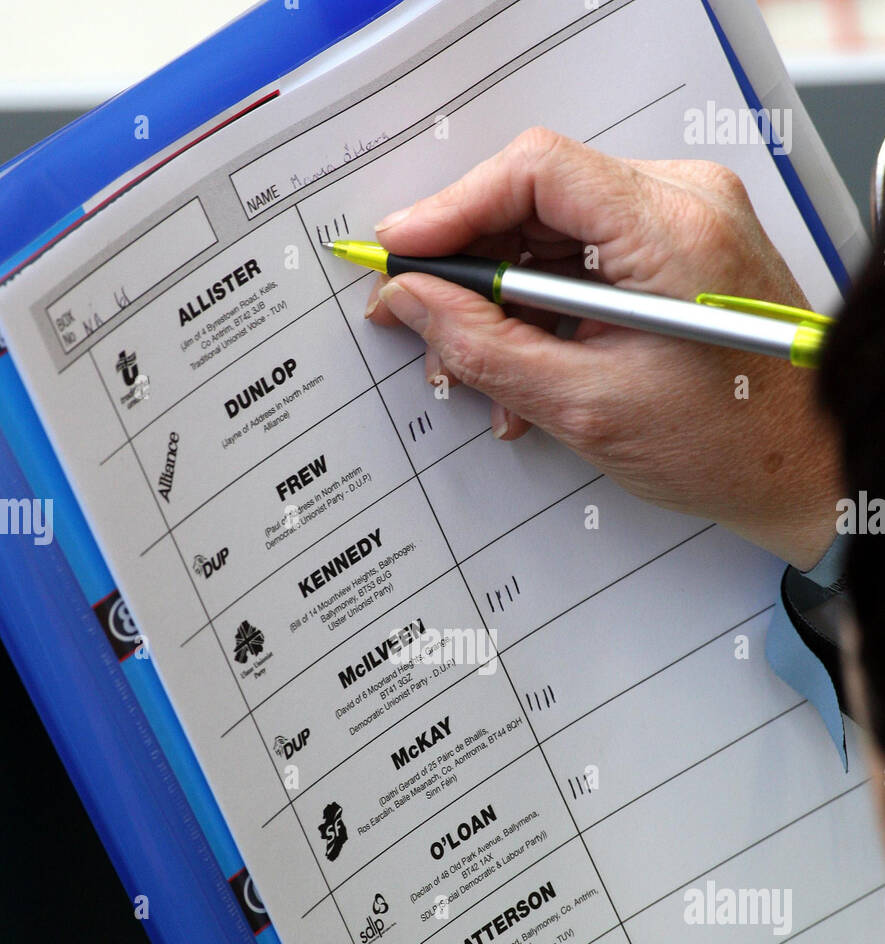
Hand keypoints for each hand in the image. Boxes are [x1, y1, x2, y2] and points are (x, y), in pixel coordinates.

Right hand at [366, 127, 841, 570]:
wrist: (804, 472)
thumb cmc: (730, 448)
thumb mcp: (588, 407)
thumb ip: (488, 349)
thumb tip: (416, 303)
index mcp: (673, 229)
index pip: (537, 171)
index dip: (453, 207)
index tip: (402, 253)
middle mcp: (686, 204)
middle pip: (541, 200)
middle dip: (473, 267)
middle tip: (425, 322)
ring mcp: (688, 224)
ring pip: (556, 235)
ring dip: (508, 301)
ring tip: (483, 372)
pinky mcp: (682, 253)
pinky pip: (589, 259)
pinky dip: (547, 309)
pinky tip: (530, 368)